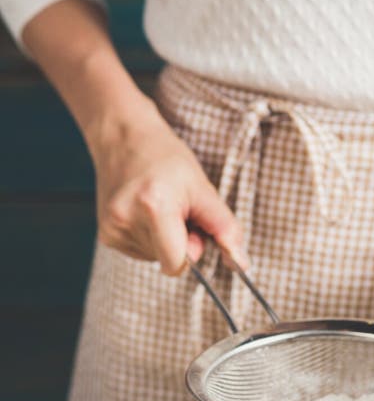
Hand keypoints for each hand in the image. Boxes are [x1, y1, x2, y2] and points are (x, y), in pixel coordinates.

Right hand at [89, 99, 242, 274]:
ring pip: (155, 258)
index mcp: (154, 206)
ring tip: (159, 206)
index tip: (192, 226)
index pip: (177, 264)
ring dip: (164, 239)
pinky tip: (144, 212)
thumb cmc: (167, 159)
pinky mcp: (106, 234)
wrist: (124, 136)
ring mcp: (112, 228)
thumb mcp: (203, 188)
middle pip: (167, 262)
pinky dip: (149, 238)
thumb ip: (225, 229)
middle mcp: (126, 218)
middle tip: (176, 211)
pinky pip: (141, 252)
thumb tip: (240, 264)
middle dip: (180, 244)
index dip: (192, 250)